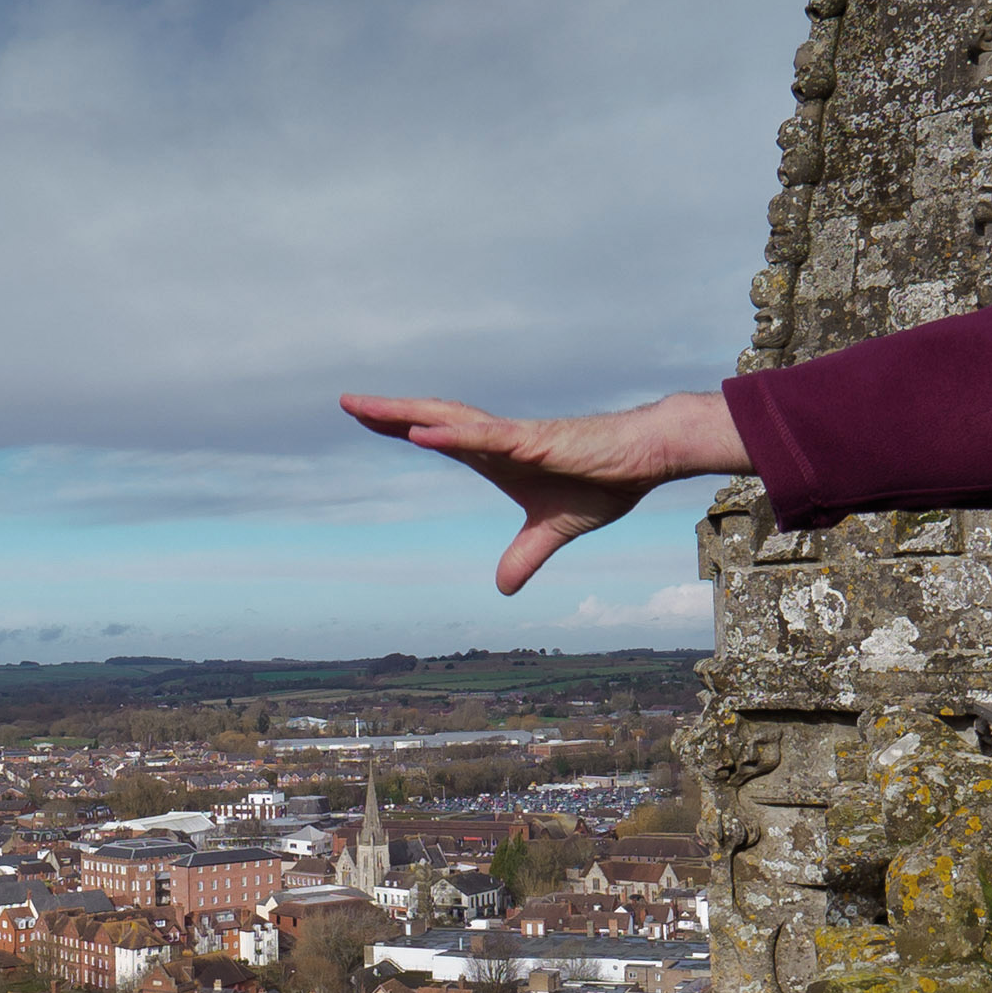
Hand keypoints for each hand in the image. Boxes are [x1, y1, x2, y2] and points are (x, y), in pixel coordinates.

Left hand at [338, 389, 750, 594]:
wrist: (646, 460)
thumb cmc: (605, 482)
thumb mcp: (553, 532)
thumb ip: (525, 556)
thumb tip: (503, 589)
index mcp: (498, 455)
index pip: (438, 435)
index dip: (401, 427)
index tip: (365, 420)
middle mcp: (498, 440)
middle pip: (432, 420)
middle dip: (388, 412)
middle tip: (346, 403)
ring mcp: (514, 438)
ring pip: (450, 421)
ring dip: (406, 415)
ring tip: (365, 408)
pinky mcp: (535, 441)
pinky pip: (485, 436)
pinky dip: (450, 435)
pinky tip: (418, 433)